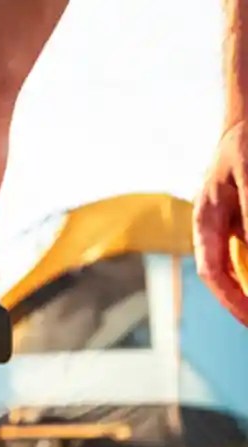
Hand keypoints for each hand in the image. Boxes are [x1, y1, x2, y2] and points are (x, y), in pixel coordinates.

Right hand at [193, 121, 247, 326]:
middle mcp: (219, 227)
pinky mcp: (246, 220)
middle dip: (245, 300)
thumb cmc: (246, 142)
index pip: (212, 271)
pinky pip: (244, 249)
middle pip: (229, 274)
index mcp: (206, 221)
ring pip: (240, 263)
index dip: (232, 300)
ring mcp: (236, 224)